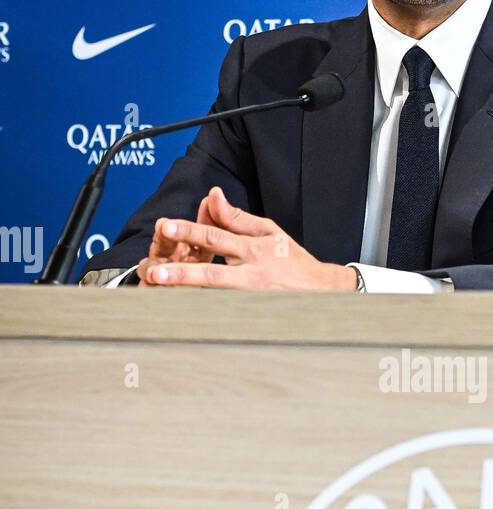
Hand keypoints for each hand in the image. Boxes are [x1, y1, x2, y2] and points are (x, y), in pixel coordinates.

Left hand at [137, 186, 355, 290]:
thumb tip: (212, 195)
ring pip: (216, 297)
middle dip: (182, 273)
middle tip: (155, 273)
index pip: (217, 236)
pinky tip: (180, 310)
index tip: (166, 227)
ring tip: (162, 294)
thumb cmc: (292, 259)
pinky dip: (202, 310)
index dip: (190, 231)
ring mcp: (252, 297)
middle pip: (212, 273)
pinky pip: (223, 311)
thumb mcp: (268, 231)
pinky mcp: (252, 313)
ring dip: (187, 295)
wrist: (322, 291)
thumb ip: (236, 217)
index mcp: (254, 249)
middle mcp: (252, 274)